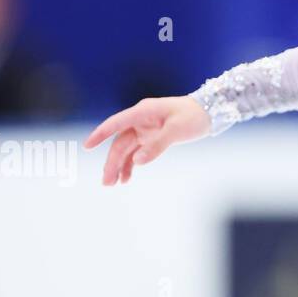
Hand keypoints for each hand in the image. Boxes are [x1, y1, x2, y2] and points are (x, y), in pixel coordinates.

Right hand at [84, 96, 211, 185]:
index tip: (87, 146)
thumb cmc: (193, 116)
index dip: (100, 134)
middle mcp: (140, 121)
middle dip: (112, 162)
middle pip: (120, 143)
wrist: (209, 112)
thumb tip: (138, 162)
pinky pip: (137, 152)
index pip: (116, 123)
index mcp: (142, 113)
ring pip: (126, 150)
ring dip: (119, 166)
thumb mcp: (176, 130)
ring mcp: (145, 130)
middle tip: (106, 182)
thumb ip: (156, 146)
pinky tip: (127, 178)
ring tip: (113, 184)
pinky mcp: (152, 138)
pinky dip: (132, 165)